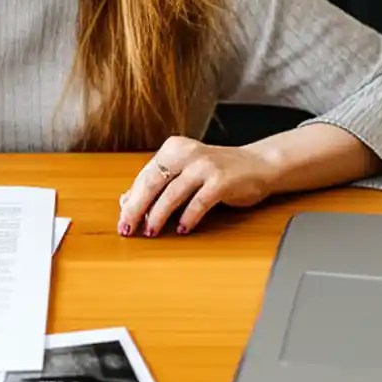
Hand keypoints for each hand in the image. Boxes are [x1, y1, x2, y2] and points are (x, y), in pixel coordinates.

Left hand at [118, 136, 279, 236]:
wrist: (259, 164)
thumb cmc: (218, 171)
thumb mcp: (184, 173)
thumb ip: (158, 184)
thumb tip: (126, 201)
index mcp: (173, 149)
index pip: (144, 176)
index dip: (131, 200)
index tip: (122, 219)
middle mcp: (186, 153)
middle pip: (152, 183)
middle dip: (136, 209)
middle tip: (127, 228)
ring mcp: (204, 166)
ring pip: (171, 194)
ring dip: (157, 216)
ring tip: (151, 232)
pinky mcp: (221, 180)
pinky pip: (198, 202)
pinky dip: (188, 218)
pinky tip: (181, 229)